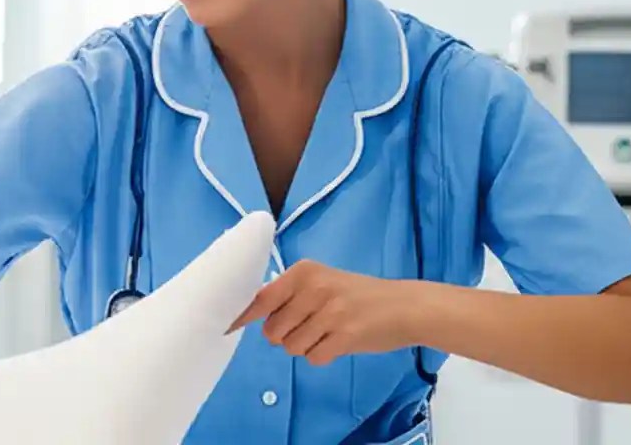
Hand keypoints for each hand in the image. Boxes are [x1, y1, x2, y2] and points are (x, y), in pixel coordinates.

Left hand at [228, 259, 419, 366]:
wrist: (404, 306)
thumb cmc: (357, 295)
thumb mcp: (321, 281)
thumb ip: (288, 293)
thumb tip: (250, 310)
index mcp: (304, 272)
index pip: (261, 299)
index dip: (242, 317)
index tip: (225, 326)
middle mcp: (314, 288)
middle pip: (273, 331)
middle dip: (286, 336)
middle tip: (310, 327)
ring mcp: (330, 312)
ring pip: (291, 347)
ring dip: (306, 346)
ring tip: (327, 332)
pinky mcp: (345, 335)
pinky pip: (313, 358)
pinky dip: (322, 355)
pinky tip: (338, 341)